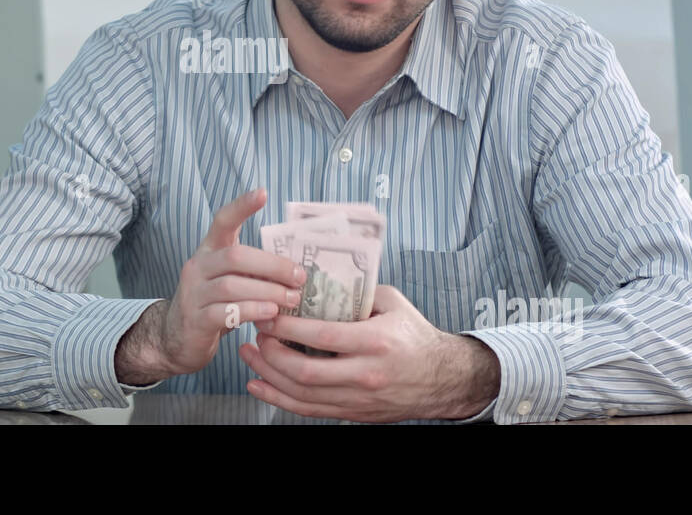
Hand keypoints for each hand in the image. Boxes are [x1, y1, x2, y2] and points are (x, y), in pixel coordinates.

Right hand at [156, 188, 307, 375]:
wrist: (177, 339)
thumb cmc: (214, 305)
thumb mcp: (231, 280)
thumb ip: (253, 270)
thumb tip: (296, 269)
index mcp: (209, 250)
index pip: (223, 220)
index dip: (242, 206)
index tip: (263, 193)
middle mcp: (198, 266)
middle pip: (236, 256)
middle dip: (273, 265)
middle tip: (299, 277)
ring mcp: (193, 293)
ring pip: (232, 285)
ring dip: (268, 292)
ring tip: (291, 299)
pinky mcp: (196, 320)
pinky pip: (226, 312)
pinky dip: (252, 311)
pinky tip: (270, 314)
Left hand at [238, 284, 500, 421]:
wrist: (443, 379)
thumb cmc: (415, 335)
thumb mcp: (393, 303)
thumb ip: (356, 292)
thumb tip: (318, 278)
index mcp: (376, 342)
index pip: (322, 336)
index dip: (288, 328)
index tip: (268, 313)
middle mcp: (365, 374)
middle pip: (304, 371)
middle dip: (271, 353)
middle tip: (256, 334)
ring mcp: (358, 398)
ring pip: (301, 394)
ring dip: (268, 375)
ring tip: (248, 355)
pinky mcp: (352, 412)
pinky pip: (308, 410)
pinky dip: (279, 399)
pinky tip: (259, 384)